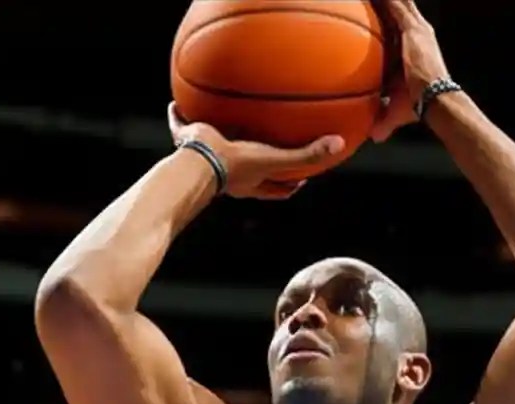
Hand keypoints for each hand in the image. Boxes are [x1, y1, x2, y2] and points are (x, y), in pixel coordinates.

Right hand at [167, 103, 344, 199]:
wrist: (202, 163)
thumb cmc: (239, 165)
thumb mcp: (277, 160)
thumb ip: (308, 154)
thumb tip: (339, 144)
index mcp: (251, 181)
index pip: (275, 188)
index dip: (288, 184)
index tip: (301, 178)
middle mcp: (230, 174)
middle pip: (248, 173)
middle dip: (257, 163)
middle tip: (267, 149)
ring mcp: (207, 161)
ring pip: (213, 150)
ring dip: (218, 140)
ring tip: (221, 122)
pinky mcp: (187, 145)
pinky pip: (181, 128)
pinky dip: (178, 117)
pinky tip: (175, 104)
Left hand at [371, 0, 450, 142]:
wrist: (435, 99)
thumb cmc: (419, 105)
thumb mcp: (395, 109)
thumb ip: (382, 119)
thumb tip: (373, 136)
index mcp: (415, 46)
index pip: (399, 25)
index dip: (388, 16)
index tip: (374, 12)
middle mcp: (419, 33)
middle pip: (400, 8)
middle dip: (387, 5)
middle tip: (371, 2)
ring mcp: (416, 29)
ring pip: (399, 4)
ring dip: (386, 1)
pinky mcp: (412, 28)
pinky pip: (396, 6)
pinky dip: (386, 1)